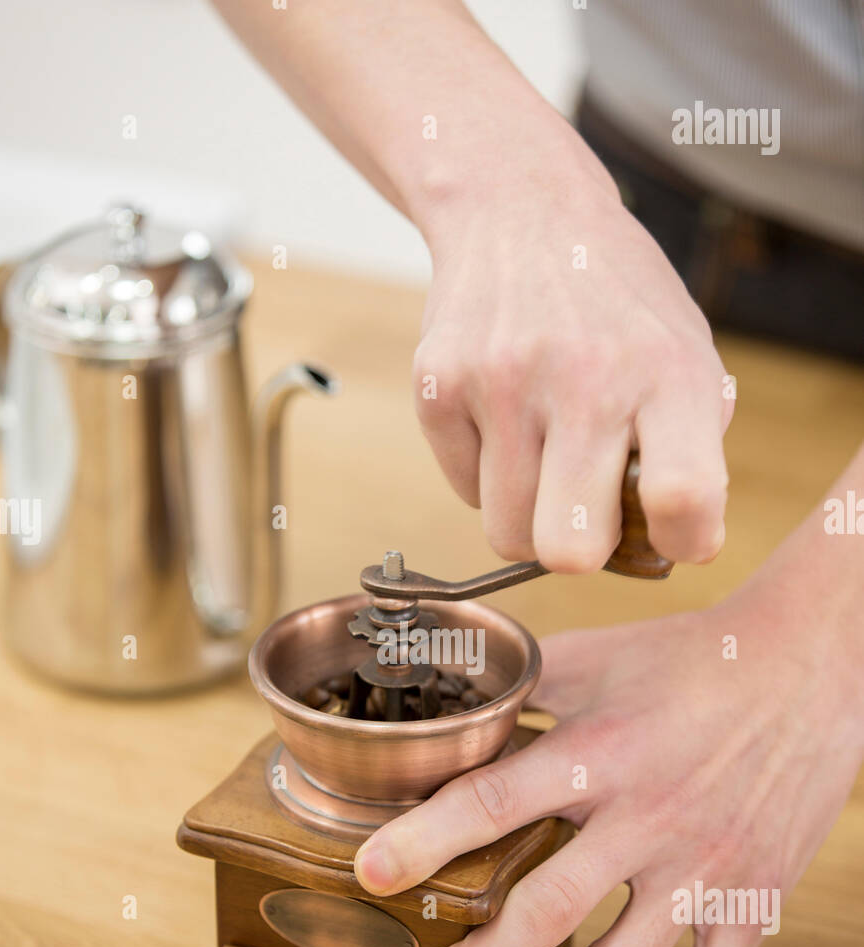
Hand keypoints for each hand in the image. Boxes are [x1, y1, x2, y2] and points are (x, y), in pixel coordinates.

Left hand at [354, 580, 862, 946]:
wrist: (812, 669)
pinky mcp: (753, 900)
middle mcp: (647, 815)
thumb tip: (450, 709)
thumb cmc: (696, 661)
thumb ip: (521, 687)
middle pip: (545, 911)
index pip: (491, 802)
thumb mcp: (598, 657)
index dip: (422, 843)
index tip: (371, 877)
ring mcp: (704, 866)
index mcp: (598, 750)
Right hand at [415, 141, 733, 571]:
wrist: (521, 211)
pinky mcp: (438, 387)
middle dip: (582, 550)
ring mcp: (503, 383)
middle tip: (588, 509)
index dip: (684, 540)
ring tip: (546, 457)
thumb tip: (674, 544)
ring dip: (531, 516)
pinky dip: (487, 475)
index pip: (683, 497)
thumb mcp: (688, 356)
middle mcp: (585, 378)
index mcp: (668, 373)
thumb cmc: (617, 306)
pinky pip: (465, 492)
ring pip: (508, 535)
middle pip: (571, 551)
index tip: (673, 529)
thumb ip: (692, 452)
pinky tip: (507, 420)